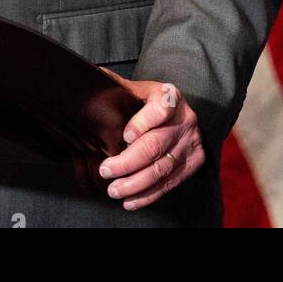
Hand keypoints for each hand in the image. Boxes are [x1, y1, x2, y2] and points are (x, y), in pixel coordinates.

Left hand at [96, 68, 205, 209]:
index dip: (143, 123)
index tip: (125, 136)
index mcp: (169, 96)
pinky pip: (169, 183)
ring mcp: (190, 143)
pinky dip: (148, 195)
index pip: (160, 108)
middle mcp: (184, 119)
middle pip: (156, 144)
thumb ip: (115, 87)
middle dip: (128, 162)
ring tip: (114, 189)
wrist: (178, 113)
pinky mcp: (193, 163)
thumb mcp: (135, 89)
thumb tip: (89, 81)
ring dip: (135, 183)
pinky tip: (130, 200)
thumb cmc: (147, 101)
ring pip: (162, 168)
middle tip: (106, 170)